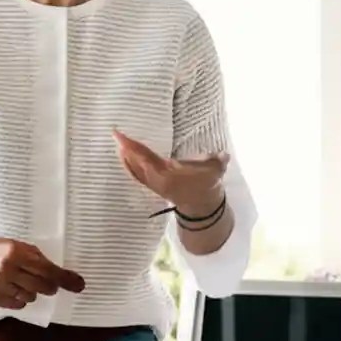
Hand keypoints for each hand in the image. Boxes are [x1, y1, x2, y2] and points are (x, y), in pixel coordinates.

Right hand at [0, 237, 84, 309]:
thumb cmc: (0, 250)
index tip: (78, 285)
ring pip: (30, 297)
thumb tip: (64, 277)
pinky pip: (19, 304)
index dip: (64, 278)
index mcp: (16, 252)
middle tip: (49, 284)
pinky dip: (20, 298)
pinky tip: (12, 288)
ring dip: (32, 291)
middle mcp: (7, 269)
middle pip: (41, 286)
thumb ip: (39, 260)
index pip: (47, 269)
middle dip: (50, 286)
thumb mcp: (19, 247)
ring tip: (22, 281)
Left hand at [113, 130, 227, 215]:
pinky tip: (124, 158)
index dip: (134, 148)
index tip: (122, 137)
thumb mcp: (215, 170)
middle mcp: (157, 180)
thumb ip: (217, 162)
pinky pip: (136, 175)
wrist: (203, 205)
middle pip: (137, 164)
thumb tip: (224, 155)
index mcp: (169, 174)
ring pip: (134, 170)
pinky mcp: (153, 186)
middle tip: (116, 135)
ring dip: (126, 158)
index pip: (147, 159)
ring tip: (118, 143)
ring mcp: (153, 184)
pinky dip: (129, 166)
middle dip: (127, 150)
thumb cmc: (208, 182)